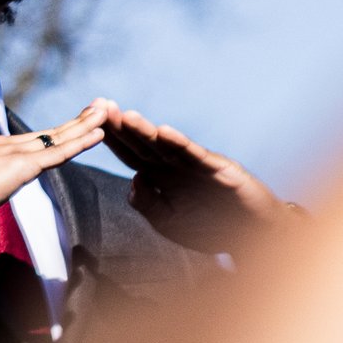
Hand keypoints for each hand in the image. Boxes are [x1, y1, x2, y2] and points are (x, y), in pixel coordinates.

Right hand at [0, 100, 108, 226]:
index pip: (37, 139)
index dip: (61, 130)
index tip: (79, 121)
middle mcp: (8, 144)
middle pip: (51, 131)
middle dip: (78, 119)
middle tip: (100, 105)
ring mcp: (14, 152)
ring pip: (59, 136)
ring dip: (86, 123)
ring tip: (106, 111)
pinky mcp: (21, 165)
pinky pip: (58, 152)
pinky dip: (81, 142)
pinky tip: (98, 134)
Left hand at [99, 104, 286, 253]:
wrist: (254, 237)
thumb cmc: (212, 230)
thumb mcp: (170, 223)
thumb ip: (149, 205)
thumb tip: (132, 181)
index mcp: (163, 177)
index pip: (130, 154)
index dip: (111, 138)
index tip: (88, 120)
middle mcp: (178, 167)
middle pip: (144, 143)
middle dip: (121, 125)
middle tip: (99, 105)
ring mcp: (199, 166)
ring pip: (167, 145)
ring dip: (146, 130)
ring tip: (125, 116)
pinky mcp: (220, 170)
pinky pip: (197, 156)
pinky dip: (181, 144)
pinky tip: (165, 133)